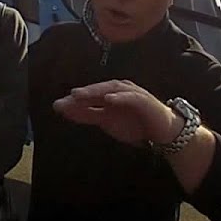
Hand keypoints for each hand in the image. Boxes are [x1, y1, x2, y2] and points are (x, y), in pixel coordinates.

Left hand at [52, 79, 181, 146]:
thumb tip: (64, 110)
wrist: (163, 132)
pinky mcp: (144, 100)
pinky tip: (109, 99)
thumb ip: (87, 115)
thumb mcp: (106, 121)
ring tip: (80, 95)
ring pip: (111, 89)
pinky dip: (120, 97)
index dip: (74, 101)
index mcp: (108, 95)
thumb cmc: (134, 123)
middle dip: (82, 93)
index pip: (89, 97)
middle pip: (97, 90)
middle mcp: (118, 91)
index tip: (57, 106)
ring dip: (95, 91)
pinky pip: (131, 97)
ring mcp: (131, 93)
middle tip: (68, 97)